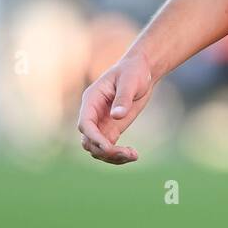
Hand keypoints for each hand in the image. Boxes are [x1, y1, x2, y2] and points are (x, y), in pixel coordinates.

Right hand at [77, 50, 155, 164]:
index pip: (85, 123)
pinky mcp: (112, 129)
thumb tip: (116, 116)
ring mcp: (101, 123)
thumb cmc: (134, 71)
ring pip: (97, 149)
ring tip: (133, 155)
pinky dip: (118, 156)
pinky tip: (133, 155)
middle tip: (127, 153)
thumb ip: (123, 98)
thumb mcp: (130, 81)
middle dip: (105, 151)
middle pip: (89, 141)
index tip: (108, 147)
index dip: (93, 137)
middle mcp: (93, 114)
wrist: (142, 71)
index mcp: (92, 100)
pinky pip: (109, 148)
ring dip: (112, 157)